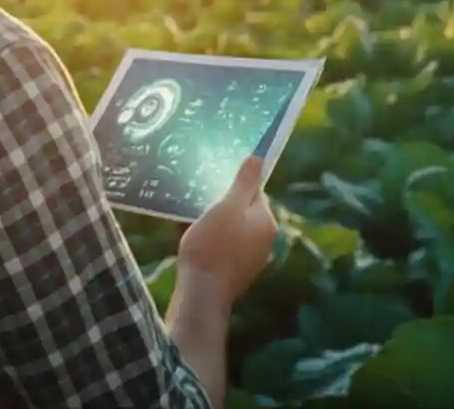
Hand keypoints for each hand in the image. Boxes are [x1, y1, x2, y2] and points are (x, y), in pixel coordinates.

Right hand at [175, 156, 277, 312]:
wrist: (202, 294)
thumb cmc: (213, 246)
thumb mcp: (227, 207)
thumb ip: (244, 183)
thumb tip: (259, 158)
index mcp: (266, 221)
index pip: (255, 191)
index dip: (233, 183)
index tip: (211, 181)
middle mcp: (264, 240)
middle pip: (242, 211)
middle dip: (220, 203)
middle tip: (196, 199)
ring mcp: (251, 259)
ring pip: (230, 229)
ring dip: (211, 222)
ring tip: (187, 219)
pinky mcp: (235, 272)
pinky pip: (222, 247)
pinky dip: (208, 240)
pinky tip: (187, 239)